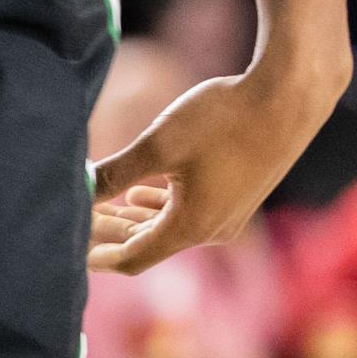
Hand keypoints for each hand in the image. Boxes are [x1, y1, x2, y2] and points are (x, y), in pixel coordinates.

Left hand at [89, 60, 342, 274]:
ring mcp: (231, 214)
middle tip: (74, 216)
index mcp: (191, 226)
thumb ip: (113, 173)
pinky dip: (161, 208)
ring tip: (103, 204)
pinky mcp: (241, 196)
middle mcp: (213, 230)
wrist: (289, 98)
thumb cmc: (223, 120)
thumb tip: (75, 187)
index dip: (96, 256)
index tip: (67, 250)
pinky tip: (143, 192)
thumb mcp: (158, 145)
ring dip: (134, 219)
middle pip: (150, 244)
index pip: (132, 259)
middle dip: (110, 232)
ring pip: (171, 228)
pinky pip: (191, 215)